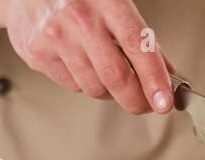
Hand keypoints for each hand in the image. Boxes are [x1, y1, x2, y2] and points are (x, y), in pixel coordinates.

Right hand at [3, 0, 173, 113]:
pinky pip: (72, 86)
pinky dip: (83, 82)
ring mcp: (55, 37)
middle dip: (136, 100)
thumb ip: (140, 37)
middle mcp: (79, 18)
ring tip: (106, 70)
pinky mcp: (37, 53)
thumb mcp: (113, 3)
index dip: (154, 79)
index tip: (165, 102)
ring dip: (109, 90)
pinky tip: (81, 63)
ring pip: (94, 88)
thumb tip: (167, 76)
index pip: (137, 45)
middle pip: (116, 77)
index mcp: (106, 1)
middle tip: (147, 105)